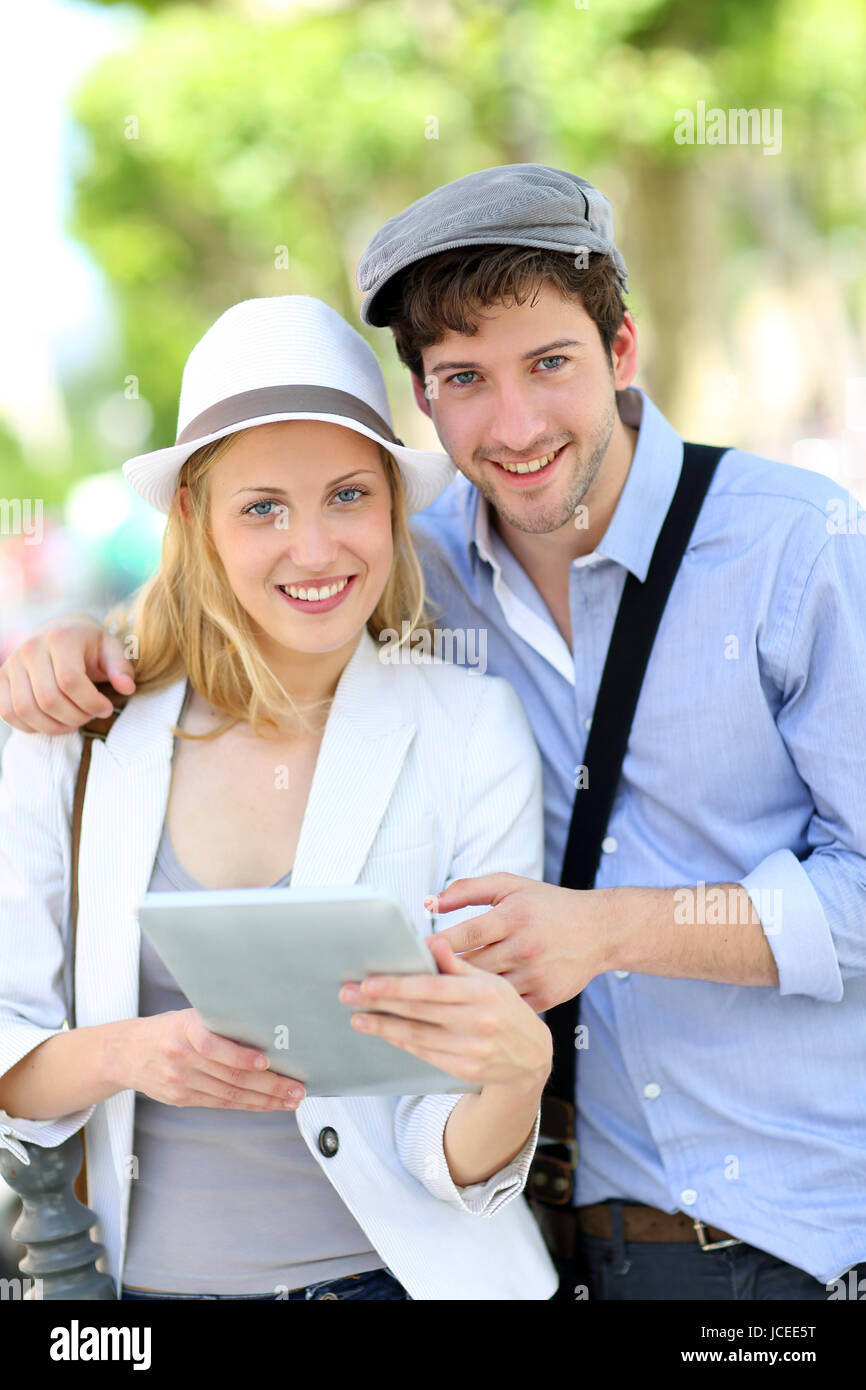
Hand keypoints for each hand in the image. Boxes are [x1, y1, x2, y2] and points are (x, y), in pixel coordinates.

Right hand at [0, 614, 135, 732]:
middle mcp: (30, 648)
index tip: (106, 709)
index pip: (70, 681)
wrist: (59, 632)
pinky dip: (30, 726)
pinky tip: (51, 722)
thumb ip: (121, 667)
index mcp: (60, 638)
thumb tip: (127, 688)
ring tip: (73, 722)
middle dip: (75, 717)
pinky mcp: (1, 678)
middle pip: (49, 699)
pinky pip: (8, 712)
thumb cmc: (89, 646)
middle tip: (89, 716)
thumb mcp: (112, 649)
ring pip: (26, 710)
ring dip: (53, 726)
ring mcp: (12, 663)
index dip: (91, 703)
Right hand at [111, 1008, 305, 1111]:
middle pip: (229, 1075)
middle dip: (268, 1084)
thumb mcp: (187, 1016)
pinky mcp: (180, 1098)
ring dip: (264, 1099)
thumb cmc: (167, 1029)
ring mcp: (179, 1081)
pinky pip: (220, 1103)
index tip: (265, 1061)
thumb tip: (263, 1030)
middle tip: (296, 1088)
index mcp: (183, 1029)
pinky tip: (267, 1105)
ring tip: (289, 1099)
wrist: (125, 1053)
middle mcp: (180, 1056)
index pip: (211, 1045)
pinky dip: (247, 1105)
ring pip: (229, 1093)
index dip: (239, 1055)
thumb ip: (217, 1024)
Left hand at [339, 934, 551, 1092]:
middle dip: (379, 1004)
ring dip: (383, 1026)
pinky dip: (401, 1042)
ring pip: (416, 1035)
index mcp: (485, 992)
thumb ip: (458, 964)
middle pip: (419, 1011)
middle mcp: (479, 1021)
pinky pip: (424, 1053)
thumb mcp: (490, 980)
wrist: (532, 1057)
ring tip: (358, 1017)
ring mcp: (472, 1049)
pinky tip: (384, 1032)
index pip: (432, 987)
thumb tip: (431, 942)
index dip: (398, 986)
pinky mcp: (464, 1070)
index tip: (368, 983)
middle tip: (349, 995)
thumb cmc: (506, 1009)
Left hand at [424, 872, 614, 1011]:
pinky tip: (460, 1015)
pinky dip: (484, 1012)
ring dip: (456, 999)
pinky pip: (506, 1009)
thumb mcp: (510, 885)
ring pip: (485, 994)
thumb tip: (429, 902)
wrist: (600, 930)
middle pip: (470, 969)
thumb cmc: (548, 905)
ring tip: (425, 1001)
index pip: (465, 934)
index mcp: (513, 916)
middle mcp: (525, 947)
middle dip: (437, 977)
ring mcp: (536, 976)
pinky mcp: (545, 998)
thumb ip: (468, 889)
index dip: (435, 946)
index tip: (407, 956)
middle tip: (404, 984)